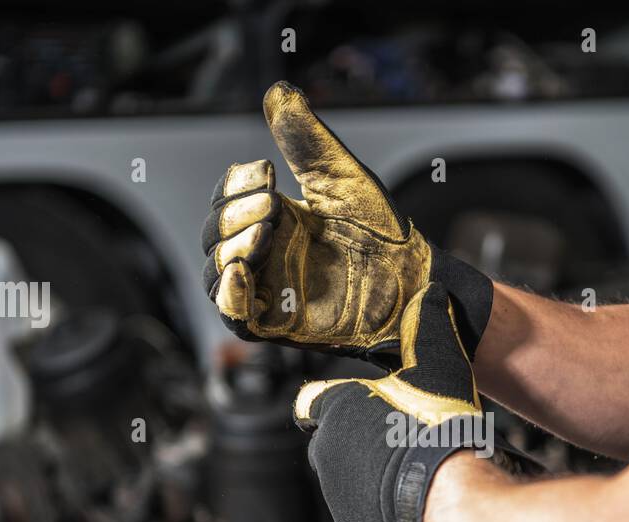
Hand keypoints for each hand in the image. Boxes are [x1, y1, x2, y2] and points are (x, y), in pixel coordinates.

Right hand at [201, 82, 491, 366]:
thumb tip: (279, 91)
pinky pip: (236, 316)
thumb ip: (308, 141)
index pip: (228, 198)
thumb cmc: (383, 232)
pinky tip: (240, 271)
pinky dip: (229, 295)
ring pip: (217, 272)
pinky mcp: (279, 324)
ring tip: (264, 231)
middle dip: (232, 214)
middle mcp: (266, 253)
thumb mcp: (343, 178)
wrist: (414, 279)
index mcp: (275, 217)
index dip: (236, 183)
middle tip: (271, 204)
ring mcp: (269, 289)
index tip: (265, 171)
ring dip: (230, 247)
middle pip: (214, 234)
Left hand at [293, 282, 486, 521]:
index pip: (313, 401)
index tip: (357, 404)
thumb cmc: (437, 423)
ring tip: (413, 467)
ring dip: (373, 472)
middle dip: (362, 439)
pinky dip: (381, 505)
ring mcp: (336, 490)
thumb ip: (429, 326)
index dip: (336, 401)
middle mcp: (325, 449)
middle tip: (402, 436)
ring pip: (351, 476)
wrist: (446, 491)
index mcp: (335, 408)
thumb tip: (431, 294)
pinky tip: (413, 494)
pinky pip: (364, 510)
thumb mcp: (438, 361)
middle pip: (337, 441)